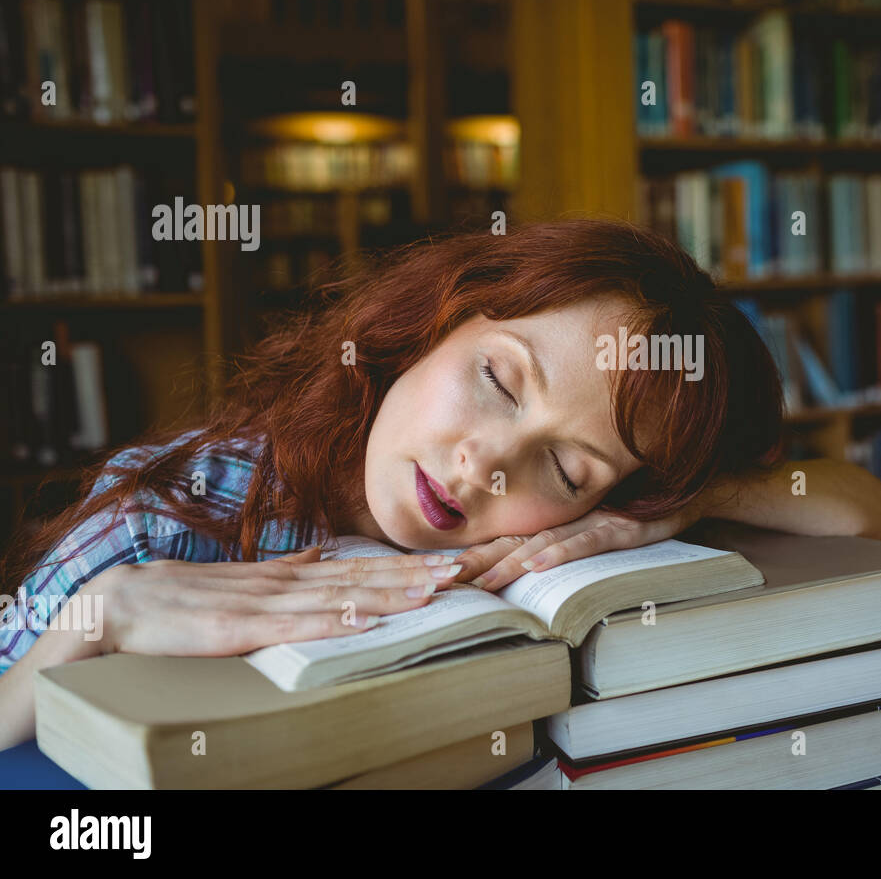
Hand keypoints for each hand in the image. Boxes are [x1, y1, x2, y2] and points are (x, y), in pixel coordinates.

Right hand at [88, 545, 463, 657]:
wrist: (118, 605)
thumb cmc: (181, 597)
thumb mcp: (244, 580)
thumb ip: (287, 570)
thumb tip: (324, 555)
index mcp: (286, 575)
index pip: (357, 568)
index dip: (404, 565)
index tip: (446, 564)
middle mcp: (283, 584)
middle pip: (360, 577)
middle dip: (412, 574)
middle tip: (460, 572)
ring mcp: (262, 604)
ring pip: (338, 597)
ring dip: (388, 593)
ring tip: (431, 591)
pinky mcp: (238, 628)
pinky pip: (295, 626)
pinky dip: (333, 622)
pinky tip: (366, 621)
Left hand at [446, 505, 701, 592]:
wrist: (697, 494)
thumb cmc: (649, 513)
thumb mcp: (605, 533)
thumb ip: (570, 545)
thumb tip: (531, 571)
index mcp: (563, 524)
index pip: (511, 541)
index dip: (477, 555)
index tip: (444, 573)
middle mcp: (573, 520)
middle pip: (517, 543)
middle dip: (480, 563)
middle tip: (445, 581)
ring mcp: (597, 522)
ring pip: (545, 544)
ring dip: (510, 564)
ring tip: (482, 581)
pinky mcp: (624, 528)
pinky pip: (587, 542)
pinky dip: (561, 554)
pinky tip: (538, 565)